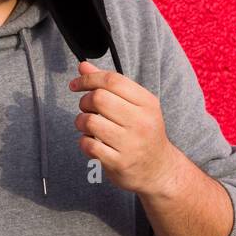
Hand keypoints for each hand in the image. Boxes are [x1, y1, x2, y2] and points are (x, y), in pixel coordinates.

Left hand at [69, 59, 176, 194]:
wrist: (159, 169)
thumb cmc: (144, 132)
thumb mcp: (135, 105)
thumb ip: (109, 85)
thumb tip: (83, 66)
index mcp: (147, 103)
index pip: (112, 80)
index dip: (88, 79)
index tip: (75, 84)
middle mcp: (141, 122)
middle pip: (99, 98)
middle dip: (84, 101)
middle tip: (86, 109)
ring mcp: (131, 144)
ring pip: (90, 121)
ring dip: (81, 122)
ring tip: (88, 126)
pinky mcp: (119, 162)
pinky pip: (89, 145)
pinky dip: (84, 141)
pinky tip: (92, 142)